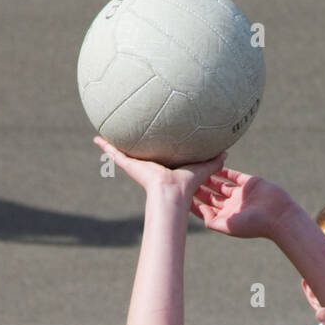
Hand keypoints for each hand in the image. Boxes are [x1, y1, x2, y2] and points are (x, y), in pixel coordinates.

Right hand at [94, 137, 226, 201]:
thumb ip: (213, 161)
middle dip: (134, 144)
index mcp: (164, 166)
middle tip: (128, 131)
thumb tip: (227, 151)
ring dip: (114, 144)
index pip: (160, 153)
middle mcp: (148, 165)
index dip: (158, 146)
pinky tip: (96, 137)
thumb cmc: (186, 184)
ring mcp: (137, 165)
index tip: (154, 138)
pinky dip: (105, 146)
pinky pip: (114, 153)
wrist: (171, 192)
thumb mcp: (202, 168)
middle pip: (139, 152)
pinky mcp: (129, 164)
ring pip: (124, 152)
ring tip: (106, 132)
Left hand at [190, 166, 295, 239]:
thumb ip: (212, 221)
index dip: (192, 201)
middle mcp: (230, 207)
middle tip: (182, 175)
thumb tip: (197, 214)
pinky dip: (223, 169)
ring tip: (193, 166)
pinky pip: (233, 175)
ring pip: (219, 183)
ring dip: (207, 176)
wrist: (279, 216)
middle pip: (209, 195)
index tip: (178, 193)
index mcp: (225, 218)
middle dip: (196, 186)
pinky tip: (212, 161)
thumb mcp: (229, 226)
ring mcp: (239, 195)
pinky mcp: (248, 184)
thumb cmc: (254, 225)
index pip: (204, 209)